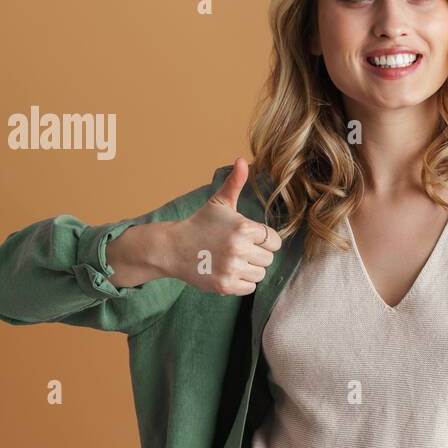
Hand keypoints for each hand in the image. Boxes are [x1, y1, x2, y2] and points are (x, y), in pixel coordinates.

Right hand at [164, 157, 281, 295]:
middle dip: (256, 254)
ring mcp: (232, 268)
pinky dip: (241, 282)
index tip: (249, 238)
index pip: (274, 241)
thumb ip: (235, 183)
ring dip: (249, 269)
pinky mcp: (225, 285)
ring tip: (232, 259)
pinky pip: (250, 287)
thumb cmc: (200, 224)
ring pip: (260, 274)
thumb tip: (242, 160)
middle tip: (237, 249)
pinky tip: (228, 271)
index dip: (264, 240)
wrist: (172, 248)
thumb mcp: (219, 203)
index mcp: (243, 227)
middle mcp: (239, 248)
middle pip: (268, 259)